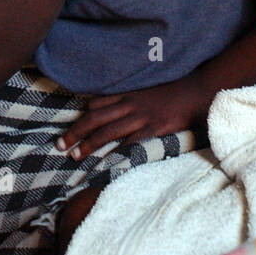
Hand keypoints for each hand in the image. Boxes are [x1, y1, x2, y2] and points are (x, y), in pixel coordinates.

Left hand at [56, 76, 210, 160]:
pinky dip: (116, 152)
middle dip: (75, 131)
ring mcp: (141, 116)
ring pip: (107, 131)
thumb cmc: (172, 93)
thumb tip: (110, 109)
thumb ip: (129, 100)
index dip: (81, 117)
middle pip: (95, 118)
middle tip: (60, 145)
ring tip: (75, 156)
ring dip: (88, 144)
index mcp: (128, 95)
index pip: (97, 104)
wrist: (195, 92)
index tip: (70, 130)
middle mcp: (130, 104)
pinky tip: (105, 162)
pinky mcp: (153, 128)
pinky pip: (130, 142)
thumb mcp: (147, 92)